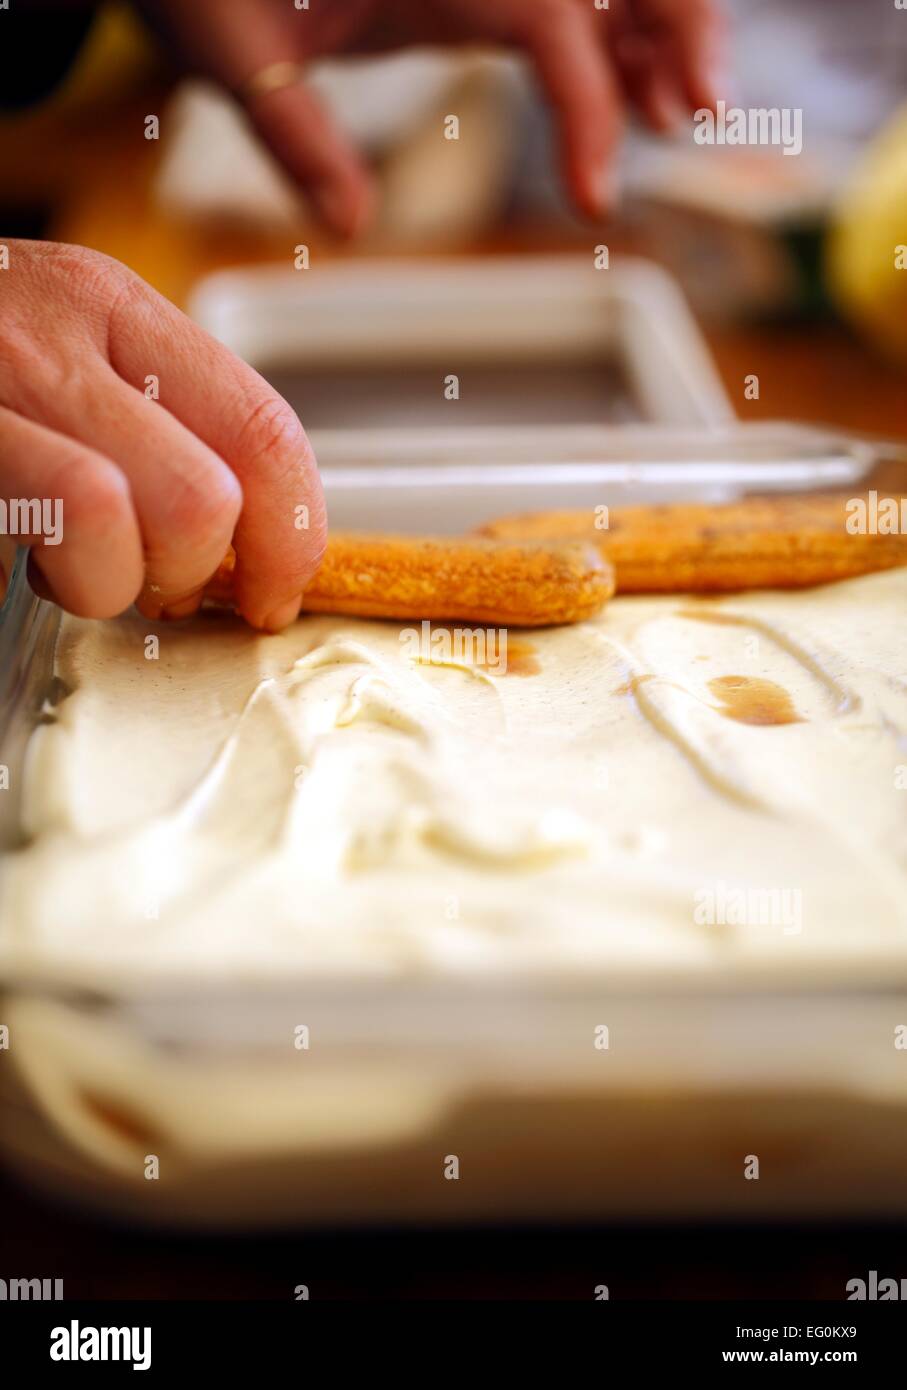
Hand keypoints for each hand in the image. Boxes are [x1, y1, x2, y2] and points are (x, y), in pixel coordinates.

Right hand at [0, 240, 325, 628]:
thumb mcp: (67, 345)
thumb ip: (164, 414)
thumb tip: (261, 534)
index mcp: (112, 306)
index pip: (265, 433)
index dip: (291, 540)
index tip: (273, 594)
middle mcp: (51, 335)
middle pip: (202, 498)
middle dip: (190, 576)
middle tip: (158, 585)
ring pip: (106, 519)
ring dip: (104, 586)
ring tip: (74, 568)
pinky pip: (35, 532)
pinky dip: (47, 580)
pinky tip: (24, 559)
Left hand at [142, 0, 723, 235]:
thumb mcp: (230, 52)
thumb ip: (291, 134)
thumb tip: (349, 223)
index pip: (546, 16)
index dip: (584, 105)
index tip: (596, 192)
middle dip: (678, 24)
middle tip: (705, 114)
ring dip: (662, 27)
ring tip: (686, 110)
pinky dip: (616, 36)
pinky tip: (636, 92)